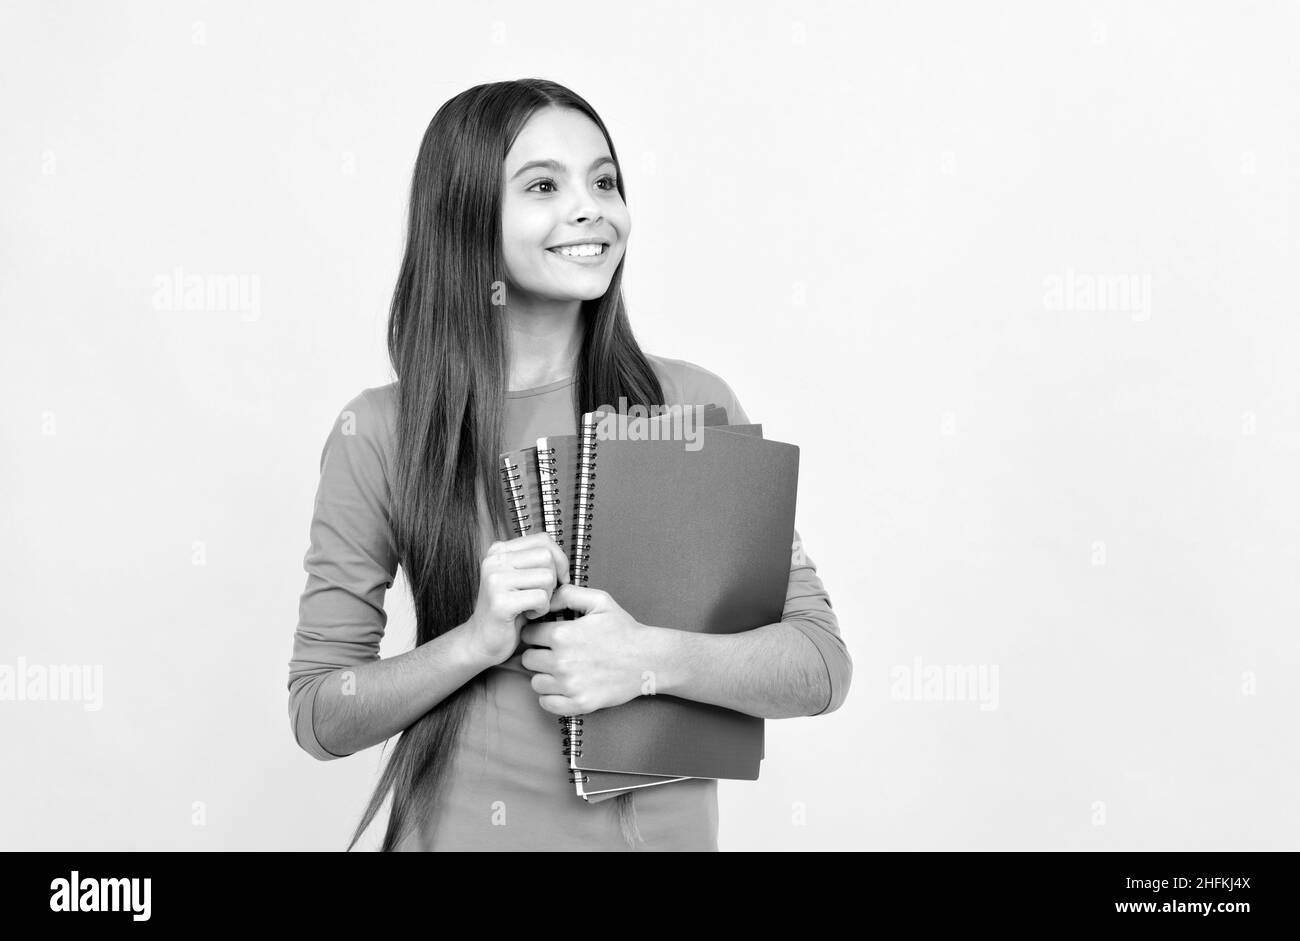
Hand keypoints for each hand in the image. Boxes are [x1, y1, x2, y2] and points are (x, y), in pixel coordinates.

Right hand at [465, 533, 568, 666]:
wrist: (482, 640)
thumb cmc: (507, 610)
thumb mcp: (520, 578)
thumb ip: (535, 561)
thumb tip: (563, 560)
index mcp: (499, 551)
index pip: (542, 540)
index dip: (559, 558)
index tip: (558, 576)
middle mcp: (494, 561)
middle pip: (547, 556)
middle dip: (553, 578)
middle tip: (540, 594)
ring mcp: (495, 580)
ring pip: (547, 577)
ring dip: (547, 596)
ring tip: (531, 605)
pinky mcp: (501, 602)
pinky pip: (541, 598)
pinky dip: (541, 610)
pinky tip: (527, 615)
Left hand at [518, 584, 658, 715]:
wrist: (648, 659)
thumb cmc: (624, 629)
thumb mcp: (599, 600)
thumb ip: (568, 594)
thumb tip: (545, 597)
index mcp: (563, 635)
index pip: (528, 634)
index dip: (536, 632)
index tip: (547, 634)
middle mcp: (562, 661)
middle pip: (528, 659)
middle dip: (538, 653)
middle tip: (555, 652)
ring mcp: (570, 685)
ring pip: (535, 682)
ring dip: (545, 676)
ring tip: (561, 669)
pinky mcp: (579, 704)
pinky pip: (547, 703)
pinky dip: (551, 697)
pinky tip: (563, 687)